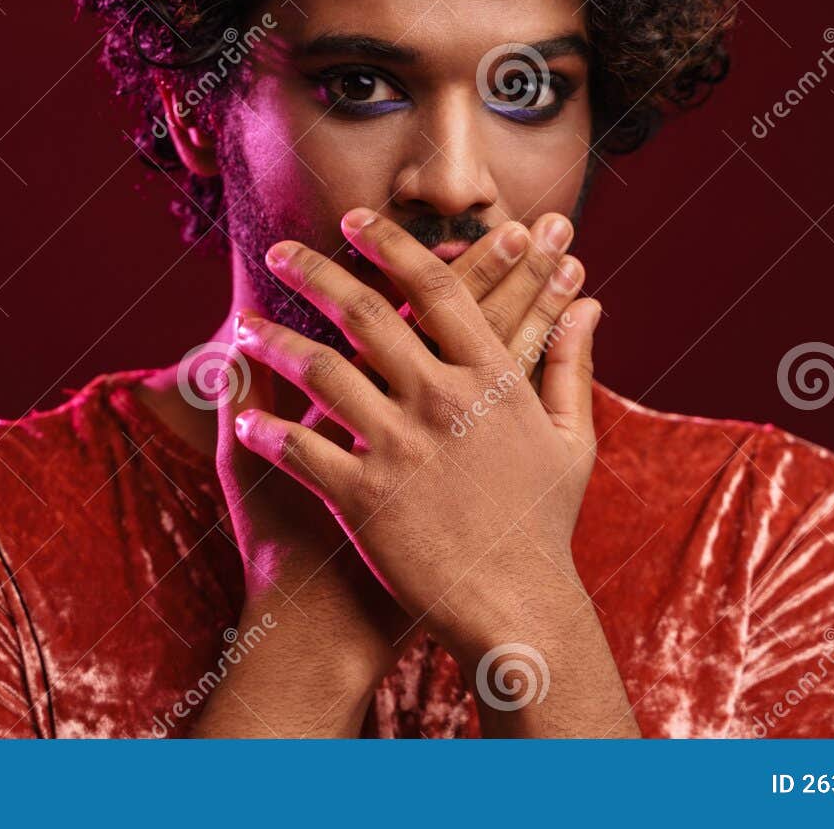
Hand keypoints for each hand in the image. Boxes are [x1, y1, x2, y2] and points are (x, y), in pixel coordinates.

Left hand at [229, 208, 601, 664]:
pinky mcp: (365, 500)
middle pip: (365, 314)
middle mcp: (442, 402)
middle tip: (277, 252)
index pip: (436, 288)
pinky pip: (300, 451)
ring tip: (244, 328)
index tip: (354, 221)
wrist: (519, 612)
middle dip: (314, 274)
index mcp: (492, 380)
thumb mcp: (571, 440)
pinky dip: (266, 429)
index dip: (392, 246)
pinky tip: (244, 413)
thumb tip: (589, 305)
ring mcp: (400, 449)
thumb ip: (570, 364)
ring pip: (322, 372)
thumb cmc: (544, 526)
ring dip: (275, 342)